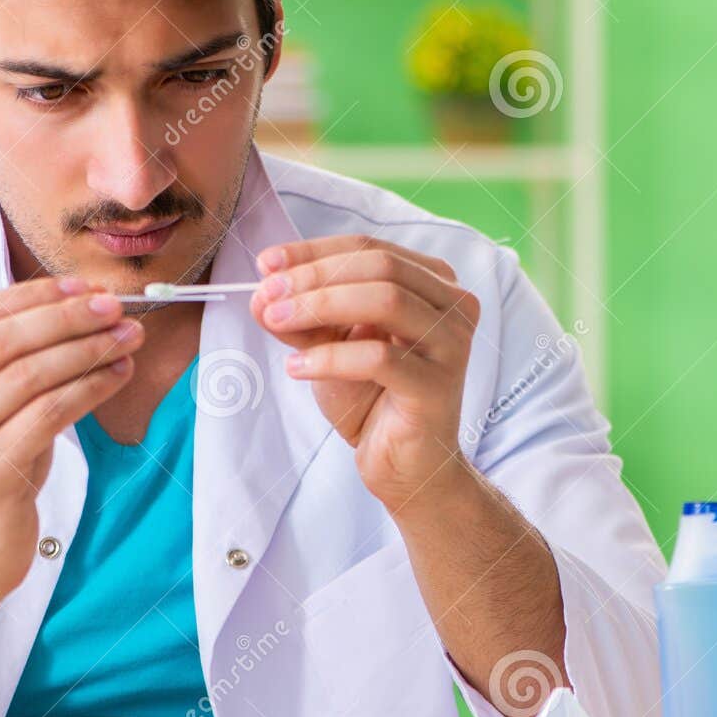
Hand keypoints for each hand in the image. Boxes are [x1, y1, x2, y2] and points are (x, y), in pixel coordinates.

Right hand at [0, 276, 143, 602]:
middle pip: (4, 340)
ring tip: (128, 337)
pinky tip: (118, 374)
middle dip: (68, 317)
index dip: (34, 295)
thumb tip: (81, 305)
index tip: (83, 287)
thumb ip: (7, 361)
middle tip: (117, 307)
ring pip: (31, 374)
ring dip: (89, 349)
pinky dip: (91, 387)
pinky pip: (50, 414)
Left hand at [251, 235, 480, 512]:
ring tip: (275, 321)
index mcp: (434, 283)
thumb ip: (304, 316)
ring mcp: (452, 344)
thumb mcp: (331, 345)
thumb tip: (262, 292)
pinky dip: (330, 357)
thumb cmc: (373, 399)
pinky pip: (379, 357)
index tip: (266, 264)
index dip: (314, 252)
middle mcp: (454, 305)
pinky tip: (296, 368)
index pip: (370, 249)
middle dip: (314, 276)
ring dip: (319, 306)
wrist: (405, 467)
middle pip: (379, 266)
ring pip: (385, 301)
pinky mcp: (438, 386)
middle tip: (266, 294)